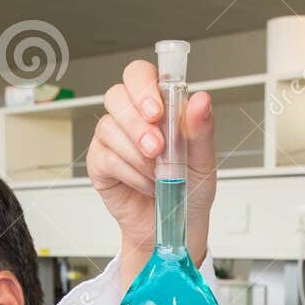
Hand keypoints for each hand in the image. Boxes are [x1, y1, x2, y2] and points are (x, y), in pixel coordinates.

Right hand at [90, 58, 216, 287]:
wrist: (174, 229)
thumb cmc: (189, 191)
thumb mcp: (204, 162)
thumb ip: (202, 130)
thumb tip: (202, 100)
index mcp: (158, 106)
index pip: (140, 75)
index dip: (143, 86)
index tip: (156, 111)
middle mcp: (132, 117)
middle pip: (117, 96)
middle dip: (136, 123)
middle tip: (156, 149)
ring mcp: (113, 138)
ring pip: (109, 128)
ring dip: (137, 155)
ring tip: (158, 175)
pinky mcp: (100, 162)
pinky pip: (106, 157)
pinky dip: (130, 173)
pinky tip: (146, 184)